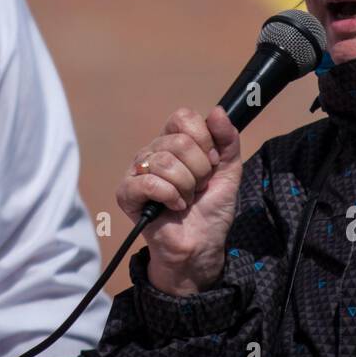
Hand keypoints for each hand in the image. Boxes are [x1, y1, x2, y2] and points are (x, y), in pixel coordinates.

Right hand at [117, 106, 241, 295]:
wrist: (201, 245)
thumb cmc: (210, 209)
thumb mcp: (228, 171)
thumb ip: (227, 140)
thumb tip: (218, 111)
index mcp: (173, 141)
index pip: (183, 117)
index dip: (204, 140)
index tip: (211, 163)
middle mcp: (152, 151)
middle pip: (179, 141)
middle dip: (199, 170)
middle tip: (198, 187)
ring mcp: (137, 171)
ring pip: (165, 162)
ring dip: (186, 187)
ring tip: (186, 199)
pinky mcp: (126, 193)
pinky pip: (149, 182)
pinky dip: (170, 196)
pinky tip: (174, 206)